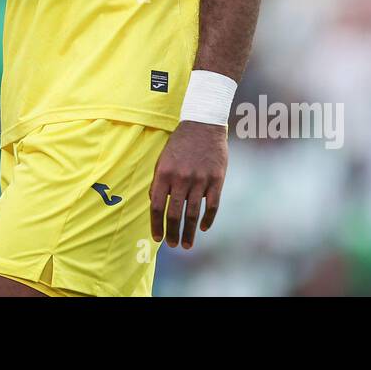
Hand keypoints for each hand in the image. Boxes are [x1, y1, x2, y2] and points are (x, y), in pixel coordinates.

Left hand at [150, 121, 227, 247]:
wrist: (203, 124)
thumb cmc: (180, 143)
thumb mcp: (162, 158)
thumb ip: (158, 181)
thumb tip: (153, 203)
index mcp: (164, 173)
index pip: (156, 206)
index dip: (156, 224)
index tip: (157, 238)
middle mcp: (181, 178)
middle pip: (174, 214)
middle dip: (172, 233)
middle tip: (173, 245)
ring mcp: (200, 179)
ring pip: (193, 213)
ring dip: (189, 232)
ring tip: (187, 244)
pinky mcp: (217, 179)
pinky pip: (212, 205)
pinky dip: (208, 219)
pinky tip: (203, 228)